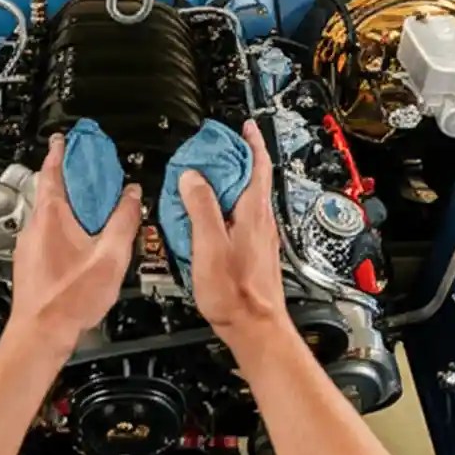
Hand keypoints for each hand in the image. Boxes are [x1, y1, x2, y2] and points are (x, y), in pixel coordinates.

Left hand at [8, 133, 142, 354]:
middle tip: (86, 168)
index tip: (66, 139)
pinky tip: (82, 237)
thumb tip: (133, 196)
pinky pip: (48, 231)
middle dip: (70, 177)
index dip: (61, 152)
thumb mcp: (110, 256)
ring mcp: (30, 245)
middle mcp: (35, 227)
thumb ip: (124, 221)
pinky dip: (65, 223)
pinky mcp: (32, 262)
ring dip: (69, 203)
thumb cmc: (69, 300)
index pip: (53, 171)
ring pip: (49, 213)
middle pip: (51, 190)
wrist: (41, 334)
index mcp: (51, 217)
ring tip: (92, 203)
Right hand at [179, 120, 292, 348]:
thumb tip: (192, 177)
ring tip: (209, 177)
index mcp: (253, 213)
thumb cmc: (235, 293)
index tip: (245, 127)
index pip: (258, 166)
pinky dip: (226, 206)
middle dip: (237, 159)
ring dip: (231, 183)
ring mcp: (260, 237)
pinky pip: (241, 217)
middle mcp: (262, 222)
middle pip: (253, 179)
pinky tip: (210, 216)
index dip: (252, 142)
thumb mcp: (210, 245)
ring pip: (247, 199)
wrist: (255, 328)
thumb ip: (201, 208)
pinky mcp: (255, 252)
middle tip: (218, 148)